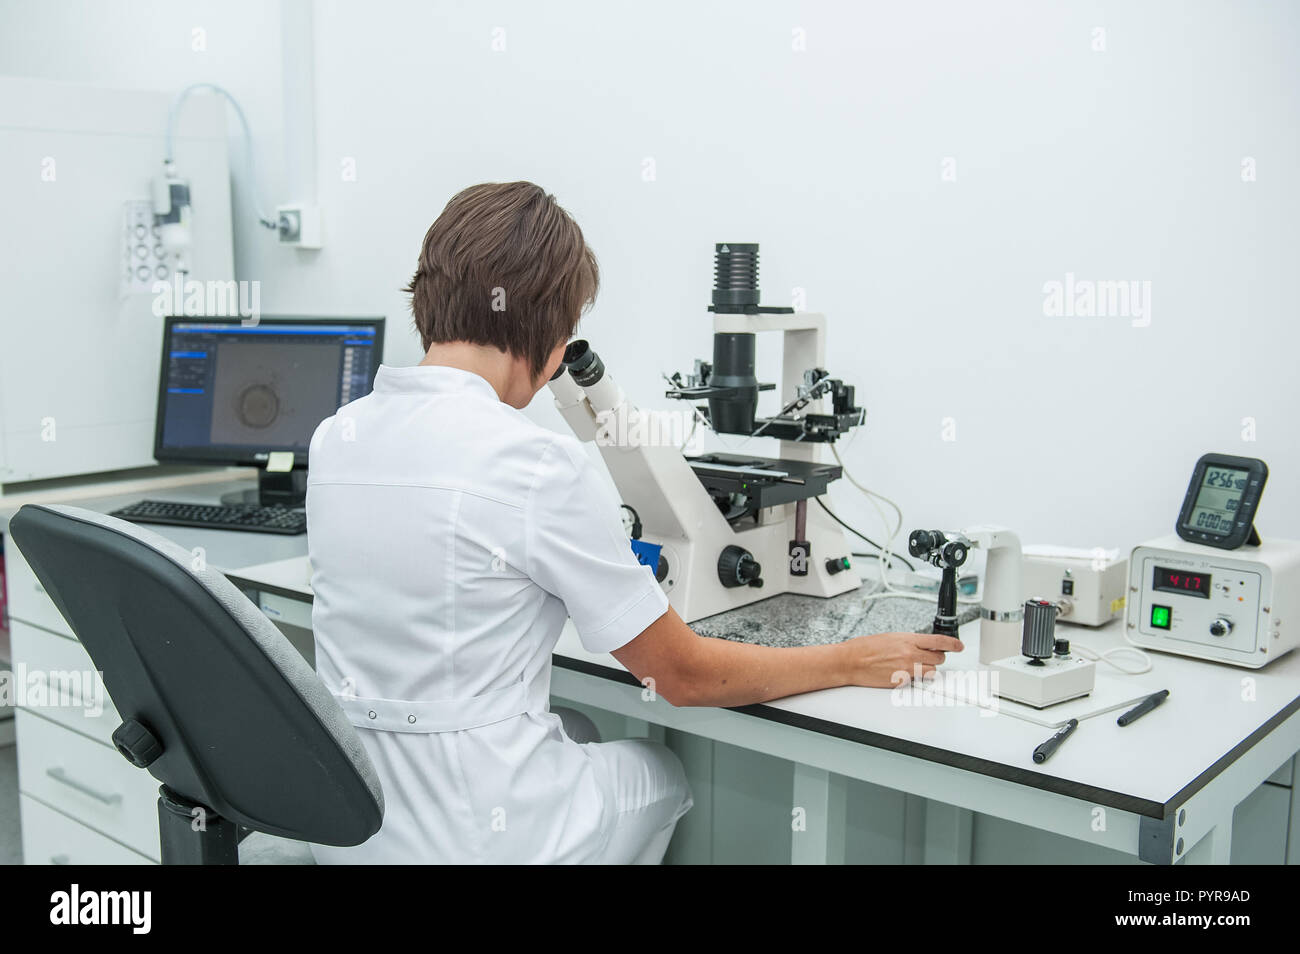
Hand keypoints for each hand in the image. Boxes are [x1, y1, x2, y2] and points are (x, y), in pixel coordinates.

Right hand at [841, 632, 964, 687]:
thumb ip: (908, 641)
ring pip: (930, 671)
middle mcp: (910, 654)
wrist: (851, 661)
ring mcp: (907, 670)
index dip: (953, 644)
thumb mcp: (890, 637)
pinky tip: (898, 672)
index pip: (939, 641)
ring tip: (912, 666)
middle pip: (938, 658)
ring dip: (925, 669)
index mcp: (908, 640)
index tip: (959, 646)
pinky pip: (914, 681)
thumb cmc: (865, 648)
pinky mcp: (901, 682)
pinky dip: (910, 678)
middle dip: (936, 658)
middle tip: (928, 657)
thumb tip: (919, 645)